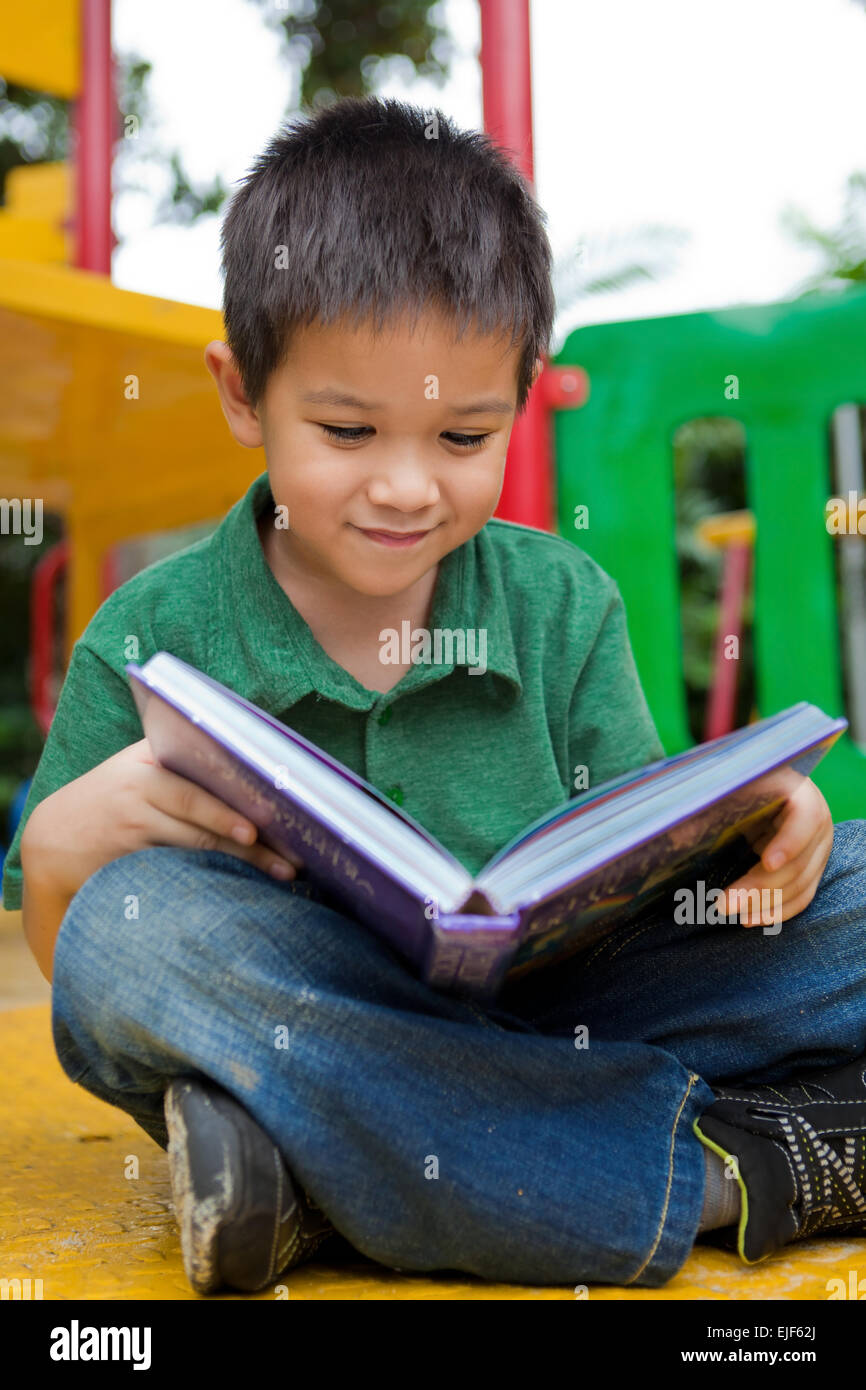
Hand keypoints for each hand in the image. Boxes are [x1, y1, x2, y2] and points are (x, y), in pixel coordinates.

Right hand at [23, 737, 302, 901]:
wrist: (51, 839)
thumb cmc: (113, 796)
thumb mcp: (136, 767)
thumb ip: (181, 761)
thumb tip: (252, 767)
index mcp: (147, 763)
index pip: (192, 788)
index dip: (225, 810)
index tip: (258, 829)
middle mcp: (137, 794)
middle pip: (201, 825)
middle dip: (249, 846)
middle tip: (287, 862)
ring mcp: (130, 832)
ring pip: (194, 852)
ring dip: (239, 866)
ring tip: (279, 874)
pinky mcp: (126, 867)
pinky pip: (177, 874)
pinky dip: (210, 881)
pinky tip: (242, 888)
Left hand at [719, 775, 833, 927]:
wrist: (760, 792)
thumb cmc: (740, 787)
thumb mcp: (728, 789)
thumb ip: (706, 807)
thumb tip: (675, 837)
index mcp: (803, 795)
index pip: (806, 819)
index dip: (789, 843)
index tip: (767, 864)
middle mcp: (818, 825)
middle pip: (797, 863)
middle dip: (760, 888)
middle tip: (723, 904)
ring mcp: (818, 851)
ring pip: (799, 887)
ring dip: (764, 905)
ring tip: (729, 911)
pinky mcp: (811, 871)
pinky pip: (800, 897)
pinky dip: (775, 911)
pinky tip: (749, 918)